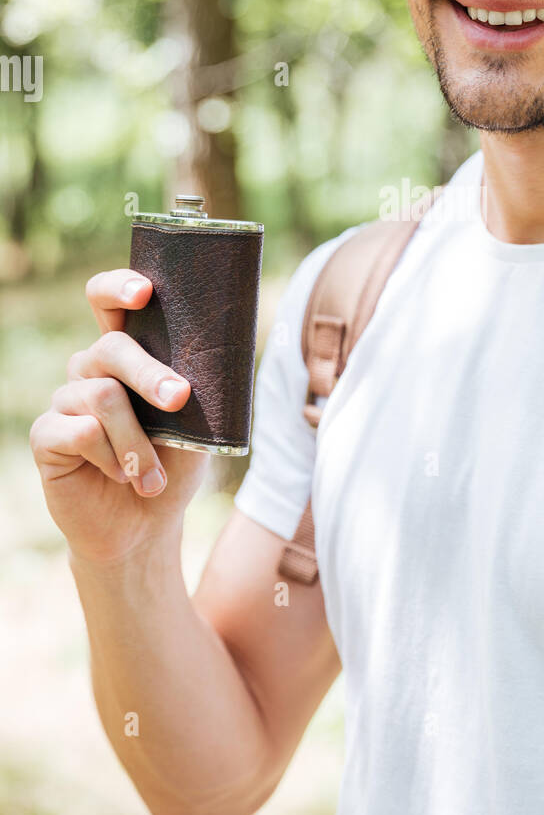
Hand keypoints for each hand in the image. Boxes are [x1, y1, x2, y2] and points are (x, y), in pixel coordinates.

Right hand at [29, 270, 208, 565]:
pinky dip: (110, 458)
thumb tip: (225, 355)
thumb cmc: (173, 465)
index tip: (145, 293)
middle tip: (179, 400)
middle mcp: (91, 370)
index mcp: (127, 356)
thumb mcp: (196, 423)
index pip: (108, 302)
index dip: (119, 287)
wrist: (146, 527)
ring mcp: (65, 401)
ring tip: (151, 476)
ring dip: (136, 441)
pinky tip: (120, 477)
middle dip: (150, 374)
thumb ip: (198, 386)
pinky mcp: (47, 436)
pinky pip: (79, 431)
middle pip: (110, 349)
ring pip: (101, 396)